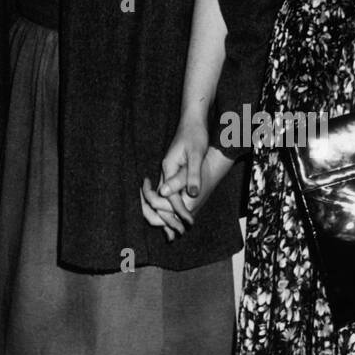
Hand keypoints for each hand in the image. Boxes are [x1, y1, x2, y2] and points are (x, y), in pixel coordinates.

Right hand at [139, 118, 210, 239]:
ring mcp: (167, 172)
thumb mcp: (196, 154)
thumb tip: (191, 194)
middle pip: (158, 201)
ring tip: (175, 232)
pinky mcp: (173, 171)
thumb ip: (191, 174)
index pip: (169, 197)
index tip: (187, 224)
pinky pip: (168, 193)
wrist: (192, 120)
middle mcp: (165, 172)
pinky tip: (180, 214)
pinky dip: (171, 206)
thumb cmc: (195, 134)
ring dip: (167, 214)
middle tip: (175, 234)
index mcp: (168, 168)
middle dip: (166, 218)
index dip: (179, 212)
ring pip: (162, 198)